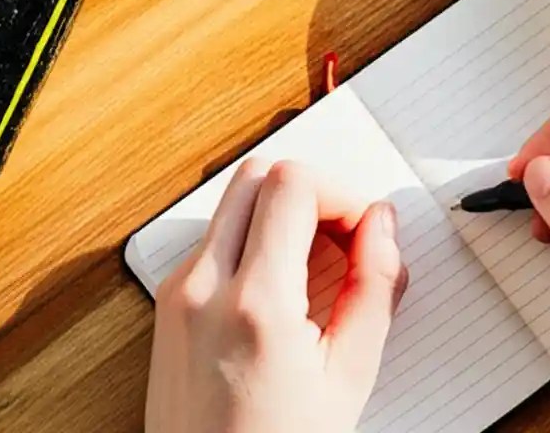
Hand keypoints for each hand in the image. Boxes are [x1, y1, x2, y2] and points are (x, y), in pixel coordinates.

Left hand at [146, 160, 407, 432]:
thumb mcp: (348, 376)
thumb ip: (376, 288)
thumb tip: (382, 226)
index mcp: (254, 303)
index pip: (292, 184)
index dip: (341, 194)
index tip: (364, 231)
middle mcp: (202, 286)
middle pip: (257, 175)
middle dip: (310, 192)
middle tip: (342, 241)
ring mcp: (177, 292)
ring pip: (233, 201)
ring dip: (281, 214)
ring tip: (317, 271)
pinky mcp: (167, 303)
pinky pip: (215, 239)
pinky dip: (255, 240)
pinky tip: (285, 290)